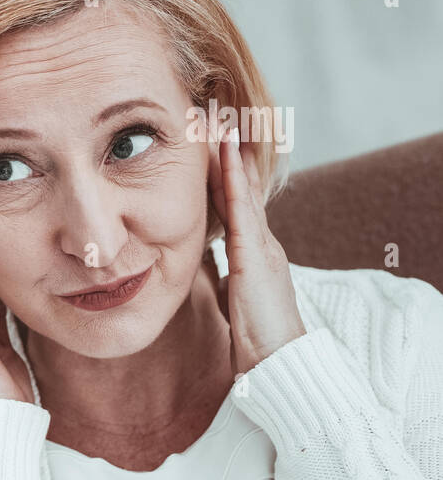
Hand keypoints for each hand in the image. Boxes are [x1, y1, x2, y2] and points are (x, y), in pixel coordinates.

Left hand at [206, 124, 306, 375]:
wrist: (279, 362)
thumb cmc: (255, 337)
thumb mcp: (231, 297)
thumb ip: (219, 275)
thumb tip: (199, 263)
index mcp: (254, 252)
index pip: (236, 204)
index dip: (225, 173)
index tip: (211, 144)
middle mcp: (262, 242)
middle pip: (244, 188)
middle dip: (230, 154)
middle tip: (215, 118)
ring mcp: (262, 246)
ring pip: (244, 190)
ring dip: (231, 155)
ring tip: (219, 121)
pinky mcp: (256, 256)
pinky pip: (242, 210)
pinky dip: (234, 179)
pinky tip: (226, 154)